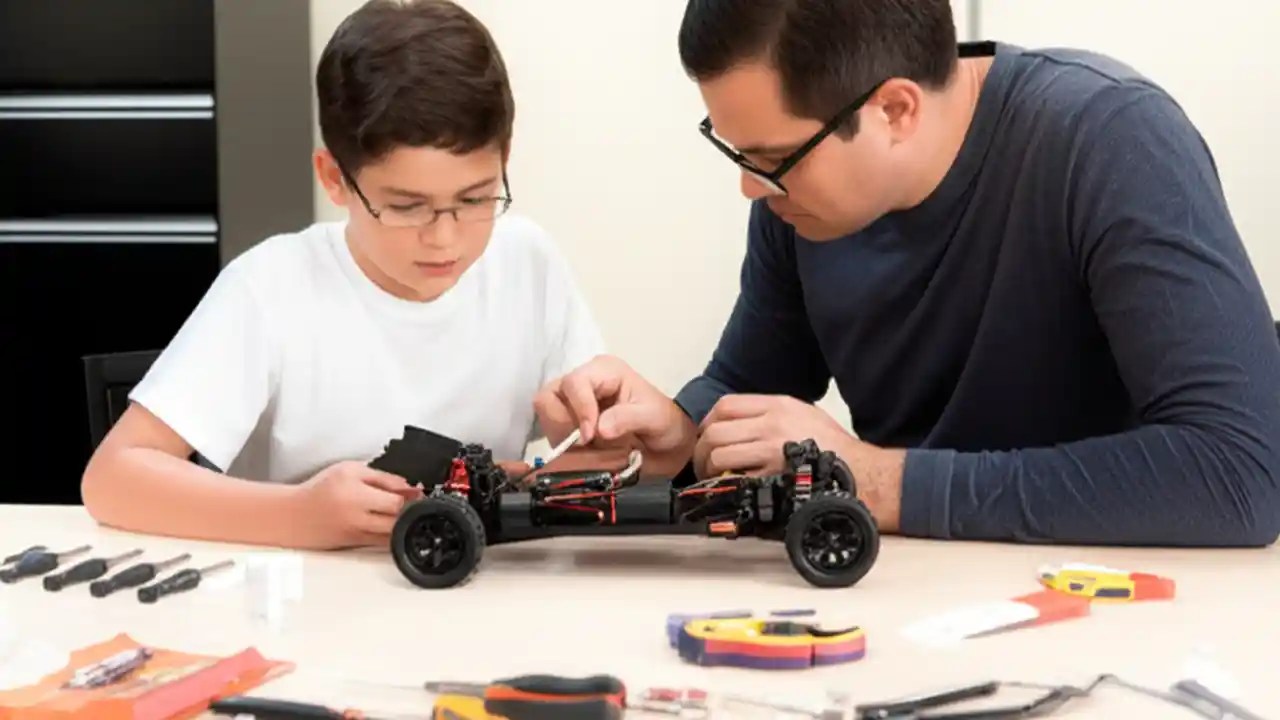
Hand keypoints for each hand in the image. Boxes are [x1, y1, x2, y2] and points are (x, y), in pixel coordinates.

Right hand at [289, 461, 422, 548]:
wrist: (294, 515)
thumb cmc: (321, 489)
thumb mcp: (351, 470)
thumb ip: (382, 477)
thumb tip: (409, 487)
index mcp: (355, 493)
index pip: (395, 501)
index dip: (410, 497)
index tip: (417, 493)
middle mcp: (356, 516)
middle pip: (397, 520)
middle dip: (410, 512)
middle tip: (413, 504)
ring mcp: (356, 533)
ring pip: (392, 535)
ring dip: (403, 525)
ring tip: (401, 513)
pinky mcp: (355, 545)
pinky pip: (382, 543)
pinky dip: (392, 535)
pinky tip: (392, 525)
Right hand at [534, 355, 696, 477]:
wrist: (668, 446)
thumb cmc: (663, 423)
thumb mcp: (653, 417)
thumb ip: (627, 418)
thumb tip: (599, 429)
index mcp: (603, 371)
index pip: (574, 383)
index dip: (579, 409)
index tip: (591, 436)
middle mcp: (582, 384)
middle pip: (548, 397)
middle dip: (564, 424)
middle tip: (587, 443)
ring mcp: (571, 406)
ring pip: (546, 418)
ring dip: (563, 438)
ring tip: (591, 449)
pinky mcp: (568, 427)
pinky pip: (551, 436)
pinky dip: (565, 449)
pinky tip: (587, 454)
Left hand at [695, 394, 853, 476]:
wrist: (858, 471)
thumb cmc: (833, 445)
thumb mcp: (803, 412)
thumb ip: (770, 412)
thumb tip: (739, 422)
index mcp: (778, 405)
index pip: (726, 405)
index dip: (708, 421)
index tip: (706, 434)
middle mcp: (771, 424)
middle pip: (715, 431)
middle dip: (701, 448)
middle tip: (702, 461)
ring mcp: (770, 451)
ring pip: (719, 454)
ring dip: (708, 468)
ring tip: (712, 476)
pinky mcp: (772, 477)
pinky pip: (734, 478)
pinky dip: (725, 483)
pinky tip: (727, 486)